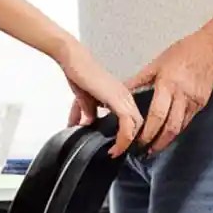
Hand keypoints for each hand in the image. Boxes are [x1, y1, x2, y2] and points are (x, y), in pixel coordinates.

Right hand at [56, 40, 142, 157]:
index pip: (134, 119)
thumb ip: (88, 113)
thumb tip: (85, 125)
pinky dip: (124, 138)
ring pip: (137, 125)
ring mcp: (123, 96)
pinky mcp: (117, 98)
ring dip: (128, 142)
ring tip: (115, 153)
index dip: (128, 136)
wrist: (73, 59)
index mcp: (120, 96)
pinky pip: (128, 123)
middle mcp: (125, 96)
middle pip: (139, 123)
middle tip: (118, 153)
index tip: (117, 149)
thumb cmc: (79, 75)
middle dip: (131, 142)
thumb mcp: (84, 100)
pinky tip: (115, 147)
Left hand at [126, 15, 212, 154]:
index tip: (138, 141)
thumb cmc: (183, 52)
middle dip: (158, 143)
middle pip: (170, 127)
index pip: (157, 115)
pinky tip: (168, 134)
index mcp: (168, 84)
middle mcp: (182, 96)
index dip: (148, 131)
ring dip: (167, 140)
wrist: (212, 49)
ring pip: (180, 128)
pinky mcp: (201, 104)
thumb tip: (122, 91)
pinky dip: (177, 130)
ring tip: (154, 147)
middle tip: (145, 151)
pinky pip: (187, 122)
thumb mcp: (157, 62)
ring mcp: (194, 102)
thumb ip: (139, 79)